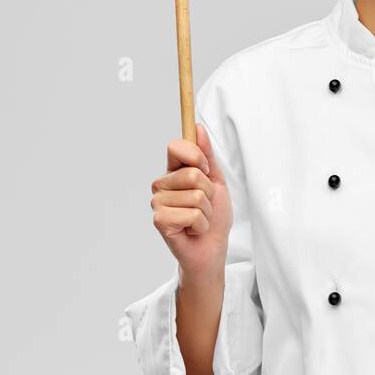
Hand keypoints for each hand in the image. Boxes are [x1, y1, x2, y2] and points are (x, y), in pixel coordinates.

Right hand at [151, 122, 232, 279]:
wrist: (212, 248)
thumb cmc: (213, 216)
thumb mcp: (216, 181)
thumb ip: (207, 155)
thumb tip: (197, 127)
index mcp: (173, 171)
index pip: (176, 146)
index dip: (197, 156)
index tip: (206, 170)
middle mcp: (162, 185)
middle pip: (193, 174)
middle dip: (209, 192)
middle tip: (205, 205)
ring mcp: (158, 203)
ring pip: (196, 196)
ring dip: (206, 212)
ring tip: (200, 220)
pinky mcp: (159, 221)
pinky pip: (192, 214)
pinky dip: (201, 224)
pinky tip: (193, 230)